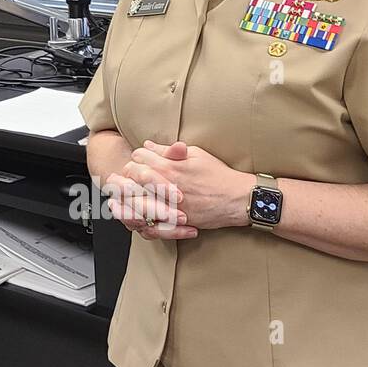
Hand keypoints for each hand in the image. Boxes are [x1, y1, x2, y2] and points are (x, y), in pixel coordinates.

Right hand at [105, 163, 197, 241]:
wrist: (181, 189)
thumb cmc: (176, 172)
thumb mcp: (175, 160)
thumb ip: (173, 154)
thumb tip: (180, 147)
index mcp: (130, 171)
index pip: (137, 176)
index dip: (156, 184)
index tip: (179, 195)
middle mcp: (124, 191)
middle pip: (134, 201)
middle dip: (157, 209)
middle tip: (180, 214)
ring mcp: (129, 209)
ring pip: (138, 220)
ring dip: (163, 224)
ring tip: (185, 221)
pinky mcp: (139, 225)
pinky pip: (149, 233)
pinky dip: (170, 232)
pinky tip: (189, 230)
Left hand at [125, 141, 254, 230]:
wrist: (237, 198)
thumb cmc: (218, 174)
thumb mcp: (195, 154)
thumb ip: (168, 151)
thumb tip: (148, 145)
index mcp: (168, 165)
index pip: (138, 157)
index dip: (138, 157)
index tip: (142, 161)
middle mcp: (163, 184)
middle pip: (131, 176)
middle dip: (130, 174)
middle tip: (133, 177)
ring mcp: (166, 204)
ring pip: (134, 198)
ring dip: (131, 195)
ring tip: (134, 194)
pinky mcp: (172, 221)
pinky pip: (148, 219)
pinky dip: (141, 216)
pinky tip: (142, 212)